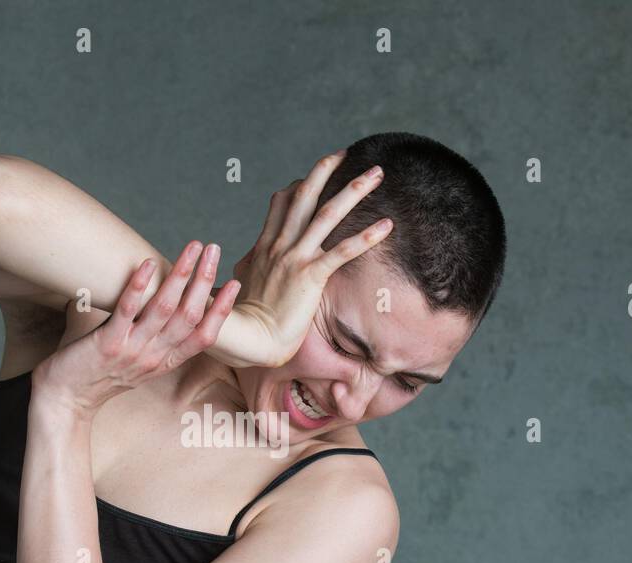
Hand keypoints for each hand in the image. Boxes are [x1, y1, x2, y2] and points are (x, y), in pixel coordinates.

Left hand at [31, 240, 238, 419]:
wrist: (65, 402)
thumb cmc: (98, 376)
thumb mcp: (136, 362)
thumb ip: (153, 339)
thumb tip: (163, 304)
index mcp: (164, 362)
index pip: (203, 337)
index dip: (221, 311)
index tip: (234, 285)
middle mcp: (153, 357)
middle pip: (188, 316)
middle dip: (204, 280)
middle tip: (214, 250)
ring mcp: (131, 350)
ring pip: (164, 310)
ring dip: (180, 276)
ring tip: (192, 248)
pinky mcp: (107, 344)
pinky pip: (127, 312)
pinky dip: (140, 287)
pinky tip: (148, 263)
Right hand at [223, 149, 392, 367]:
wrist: (249, 339)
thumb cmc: (248, 319)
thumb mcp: (245, 284)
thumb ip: (250, 266)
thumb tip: (245, 263)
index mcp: (266, 245)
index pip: (282, 202)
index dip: (301, 184)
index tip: (318, 172)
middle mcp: (280, 245)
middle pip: (305, 196)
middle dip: (326, 171)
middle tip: (347, 154)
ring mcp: (295, 258)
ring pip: (327, 214)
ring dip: (354, 190)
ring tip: (376, 174)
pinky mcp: (310, 277)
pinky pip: (342, 251)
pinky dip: (366, 237)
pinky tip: (387, 226)